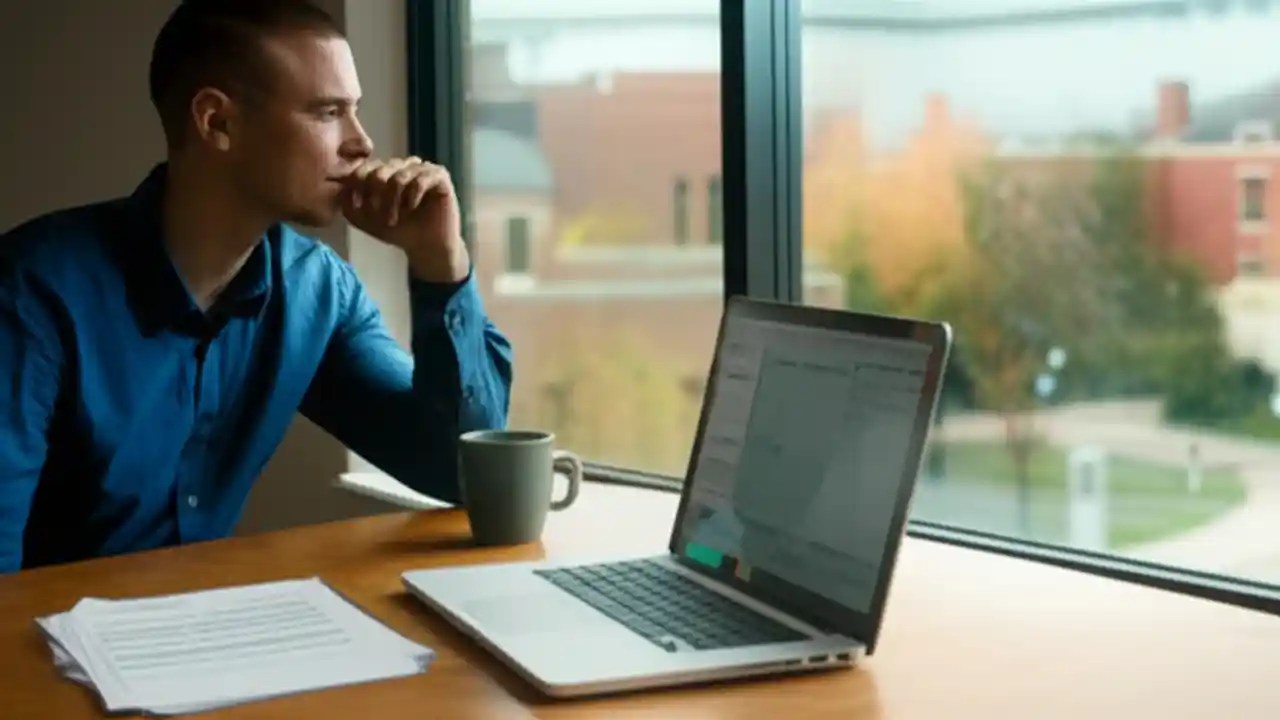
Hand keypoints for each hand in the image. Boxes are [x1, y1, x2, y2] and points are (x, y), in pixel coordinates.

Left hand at [339, 157, 469, 282]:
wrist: (427, 248)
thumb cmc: (398, 231)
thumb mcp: (365, 220)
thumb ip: (348, 204)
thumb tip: (339, 187)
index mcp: (385, 171)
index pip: (363, 167)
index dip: (357, 186)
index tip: (358, 207)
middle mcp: (402, 166)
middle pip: (379, 170)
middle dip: (374, 196)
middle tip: (377, 216)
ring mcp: (422, 169)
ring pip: (398, 175)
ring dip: (392, 201)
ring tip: (392, 220)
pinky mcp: (440, 176)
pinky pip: (420, 179)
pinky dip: (412, 196)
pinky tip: (411, 209)